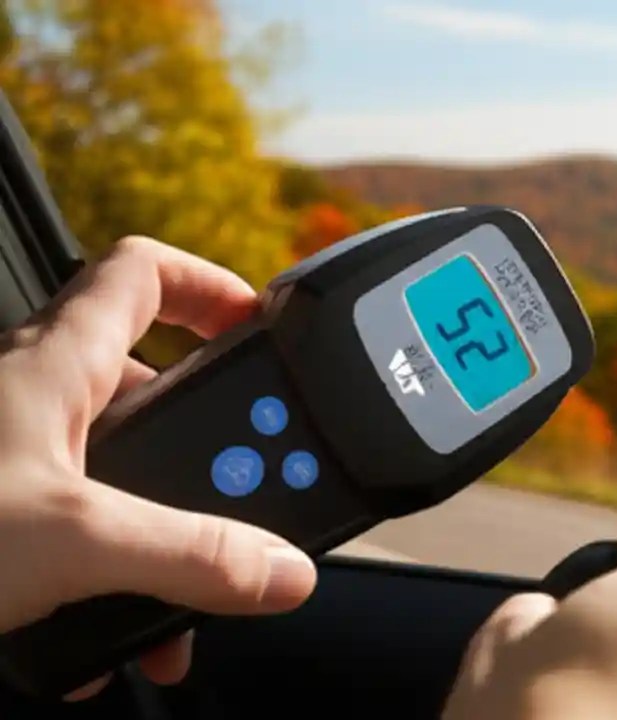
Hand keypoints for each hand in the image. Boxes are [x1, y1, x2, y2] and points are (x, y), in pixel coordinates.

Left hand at [0, 236, 316, 698]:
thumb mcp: (74, 542)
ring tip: (180, 602)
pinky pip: (67, 538)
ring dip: (155, 538)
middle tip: (244, 500)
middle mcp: (30, 400)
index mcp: (55, 365)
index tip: (258, 328)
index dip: (208, 285)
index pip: (141, 273)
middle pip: (146, 391)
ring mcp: (6, 461)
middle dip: (203, 454)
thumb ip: (193, 555)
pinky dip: (100, 583)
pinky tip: (101, 643)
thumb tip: (283, 570)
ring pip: (108, 479)